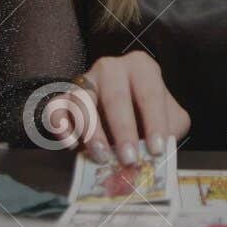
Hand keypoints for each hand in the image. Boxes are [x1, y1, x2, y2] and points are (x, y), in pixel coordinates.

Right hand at [50, 51, 188, 163]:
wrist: (124, 116)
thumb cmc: (149, 115)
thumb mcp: (170, 119)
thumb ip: (169, 130)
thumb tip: (161, 150)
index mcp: (141, 67)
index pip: (150, 92)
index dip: (155, 122)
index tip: (157, 150)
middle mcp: (111, 68)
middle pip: (115, 96)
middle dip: (123, 130)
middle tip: (129, 159)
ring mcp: (85, 80)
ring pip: (82, 100)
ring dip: (91, 131)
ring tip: (102, 157)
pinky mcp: (64, 96)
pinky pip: (56, 109)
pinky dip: (62, 127)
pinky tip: (73, 146)